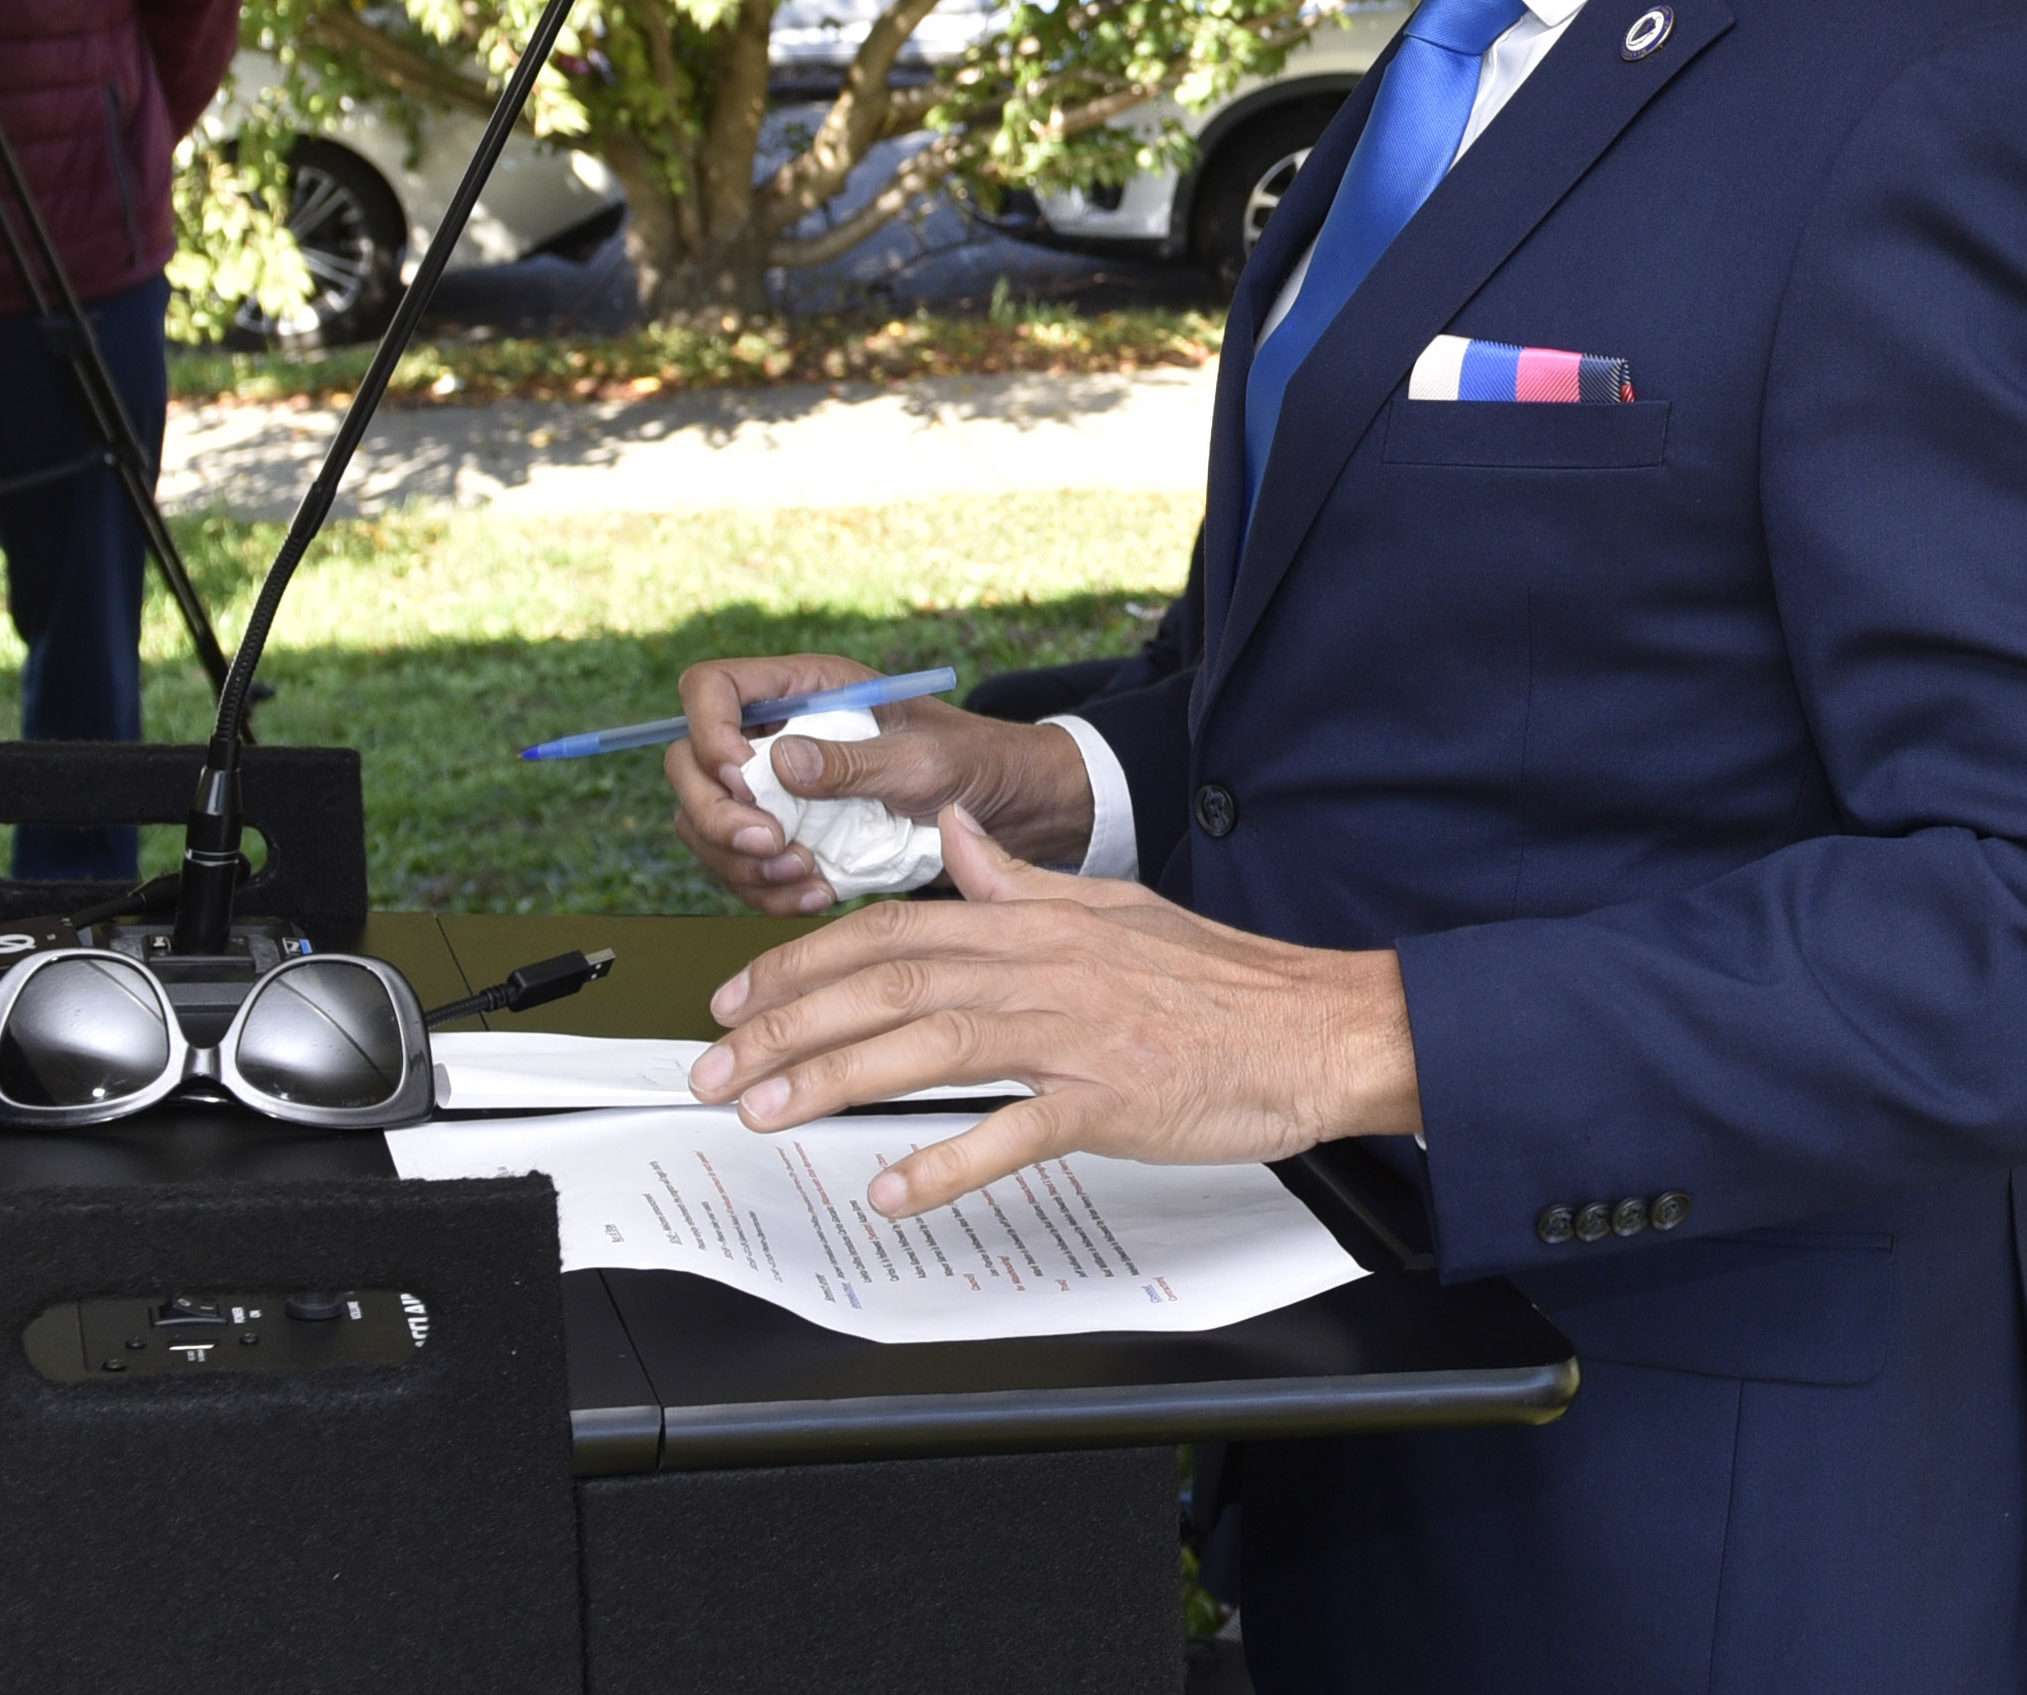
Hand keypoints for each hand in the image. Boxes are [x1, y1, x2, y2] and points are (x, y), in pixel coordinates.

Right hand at [664, 653, 1097, 915]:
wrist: (1006, 814)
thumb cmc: (975, 765)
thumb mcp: (923, 760)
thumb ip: (853, 761)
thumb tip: (778, 762)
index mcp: (807, 690)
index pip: (712, 689)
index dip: (708, 729)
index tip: (742, 774)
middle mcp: (780, 735)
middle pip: (689, 764)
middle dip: (715, 813)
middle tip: (768, 844)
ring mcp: (778, 792)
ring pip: (704, 826)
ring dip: (738, 863)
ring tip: (804, 876)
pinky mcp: (789, 840)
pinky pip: (740, 870)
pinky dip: (766, 891)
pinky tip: (815, 895)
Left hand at [685, 807, 1422, 1215]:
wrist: (1313, 1027)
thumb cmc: (1218, 979)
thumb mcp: (1112, 906)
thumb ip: (1021, 878)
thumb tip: (954, 836)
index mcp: (1036, 920)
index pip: (893, 928)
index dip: (802, 963)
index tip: (737, 998)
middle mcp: (1042, 965)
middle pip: (889, 983)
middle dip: (785, 1025)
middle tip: (713, 1068)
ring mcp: (1075, 1033)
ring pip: (929, 1045)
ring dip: (832, 1081)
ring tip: (763, 1114)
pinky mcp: (1110, 1100)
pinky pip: (1013, 1131)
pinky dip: (946, 1162)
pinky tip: (889, 1189)